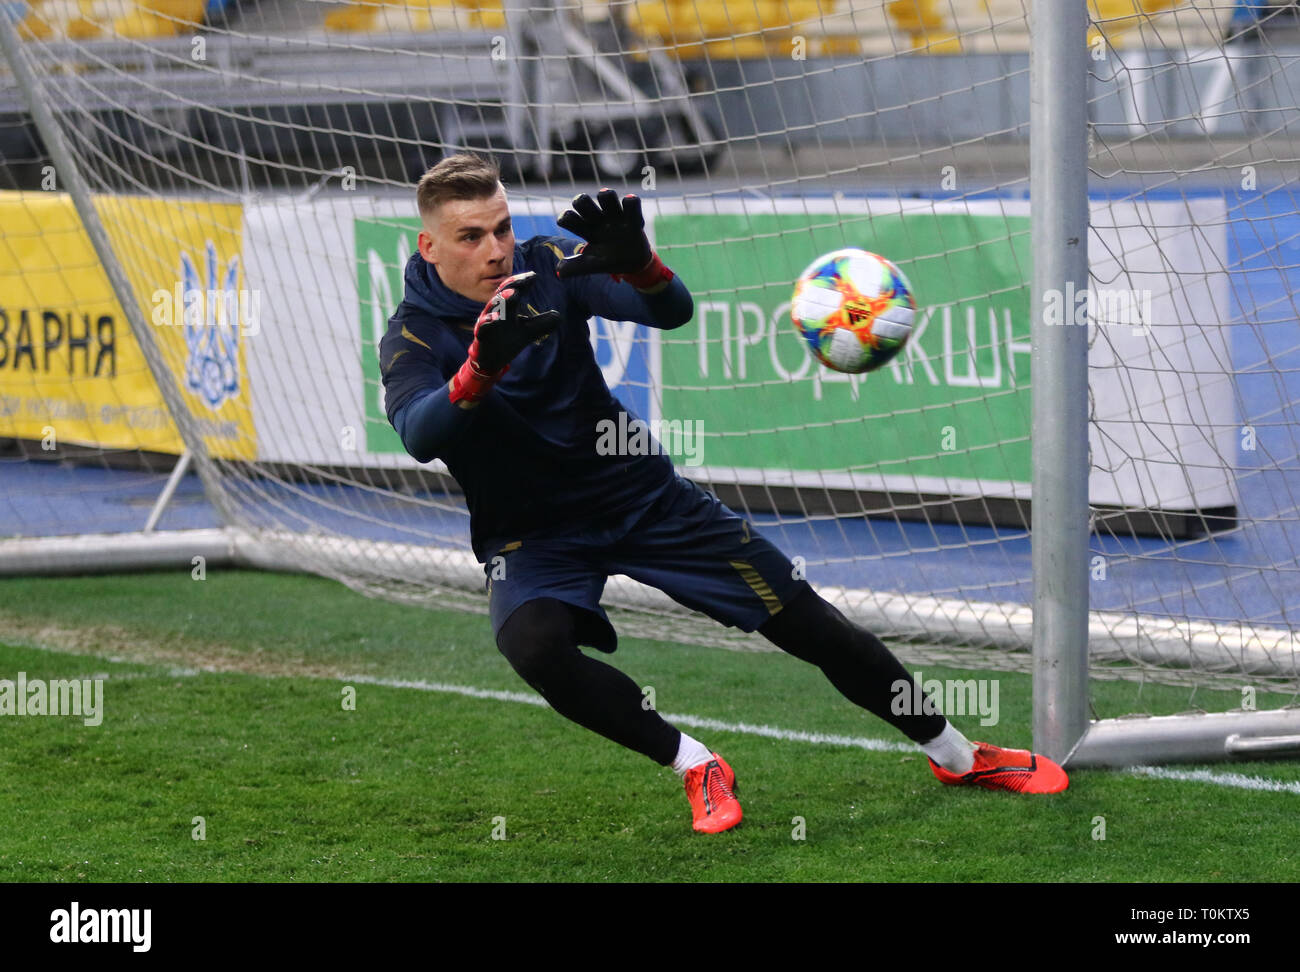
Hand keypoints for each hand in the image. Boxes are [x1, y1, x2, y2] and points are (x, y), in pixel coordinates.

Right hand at [449, 272, 559, 406]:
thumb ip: (542, 323)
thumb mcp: (529, 332)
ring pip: (493, 308)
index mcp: (508, 308)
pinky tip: (495, 318)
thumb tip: (559, 316)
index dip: (523, 282)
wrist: (493, 360)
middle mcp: (497, 311)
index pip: (515, 290)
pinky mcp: (482, 335)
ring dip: (502, 300)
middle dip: (513, 285)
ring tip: (513, 294)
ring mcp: (487, 322)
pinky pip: (483, 327)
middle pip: (503, 295)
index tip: (534, 276)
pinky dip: (488, 322)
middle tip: (524, 280)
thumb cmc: (509, 340)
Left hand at [556, 189, 658, 282]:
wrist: (632, 263)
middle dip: (582, 202)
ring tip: (610, 204)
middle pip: (582, 201)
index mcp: (585, 229)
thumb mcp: (591, 265)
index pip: (569, 218)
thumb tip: (558, 272)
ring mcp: (614, 216)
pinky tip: (635, 220)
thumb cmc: (608, 260)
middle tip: (591, 215)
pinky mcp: (631, 217)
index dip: (566, 219)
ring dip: (606, 195)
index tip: (572, 226)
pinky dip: (631, 204)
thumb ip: (574, 268)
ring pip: (606, 195)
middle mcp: (597, 219)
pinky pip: (632, 202)